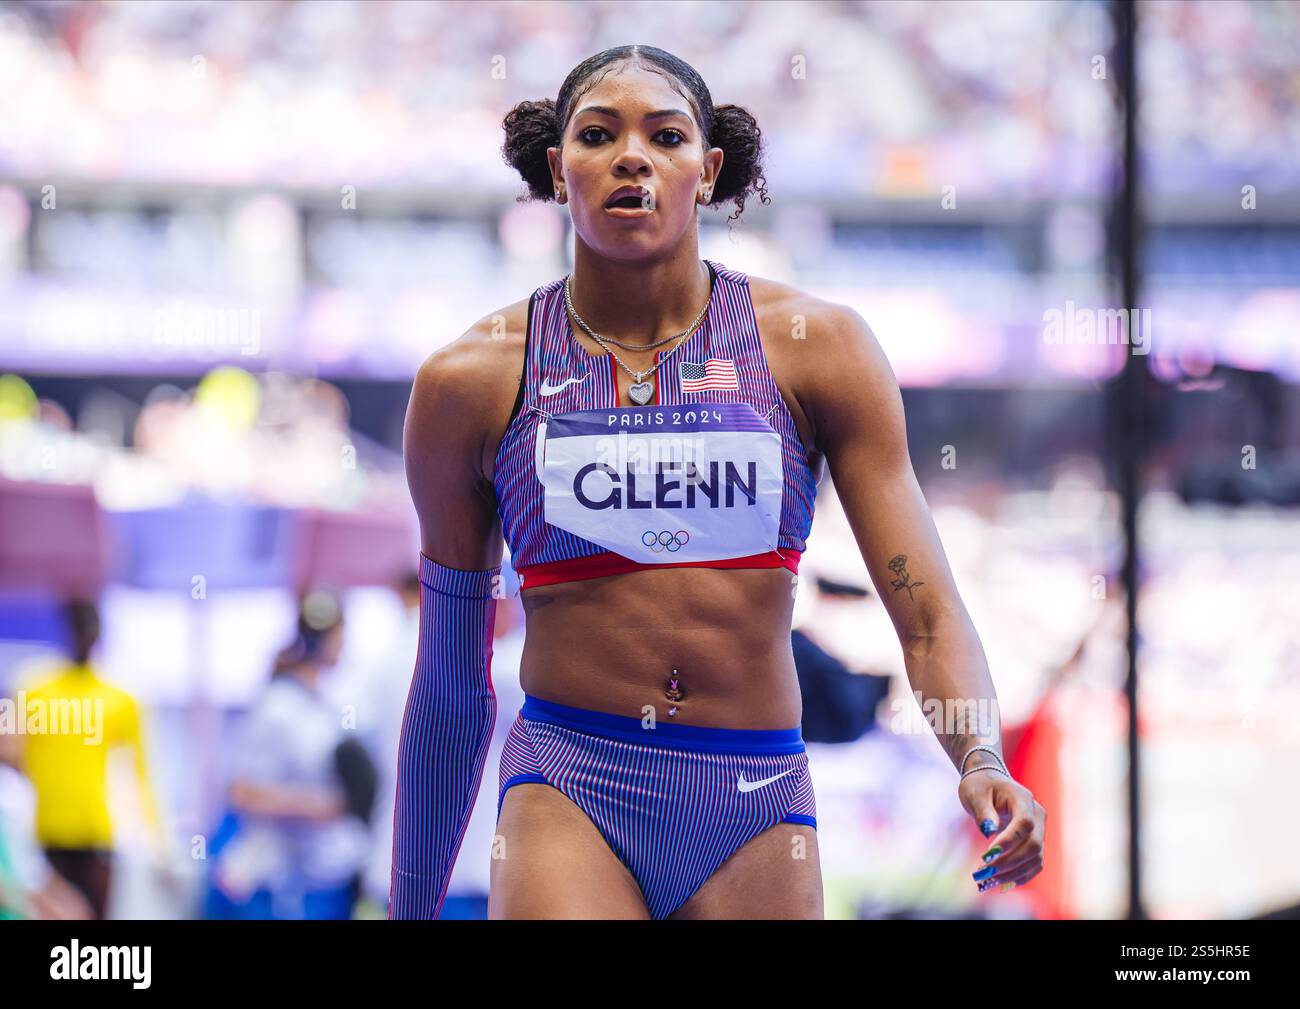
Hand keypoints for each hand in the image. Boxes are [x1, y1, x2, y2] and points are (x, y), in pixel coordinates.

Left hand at [958, 765, 1045, 894]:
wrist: (990, 782)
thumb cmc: (980, 786)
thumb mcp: (975, 794)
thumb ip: (983, 812)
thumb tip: (989, 832)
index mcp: (1023, 798)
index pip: (1024, 823)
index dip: (1009, 841)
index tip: (987, 855)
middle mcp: (1037, 815)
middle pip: (1033, 844)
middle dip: (1009, 862)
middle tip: (985, 873)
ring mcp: (1039, 830)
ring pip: (1035, 858)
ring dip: (1012, 872)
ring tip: (987, 880)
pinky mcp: (1035, 842)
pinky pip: (1034, 863)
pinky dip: (1019, 875)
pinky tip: (1000, 882)